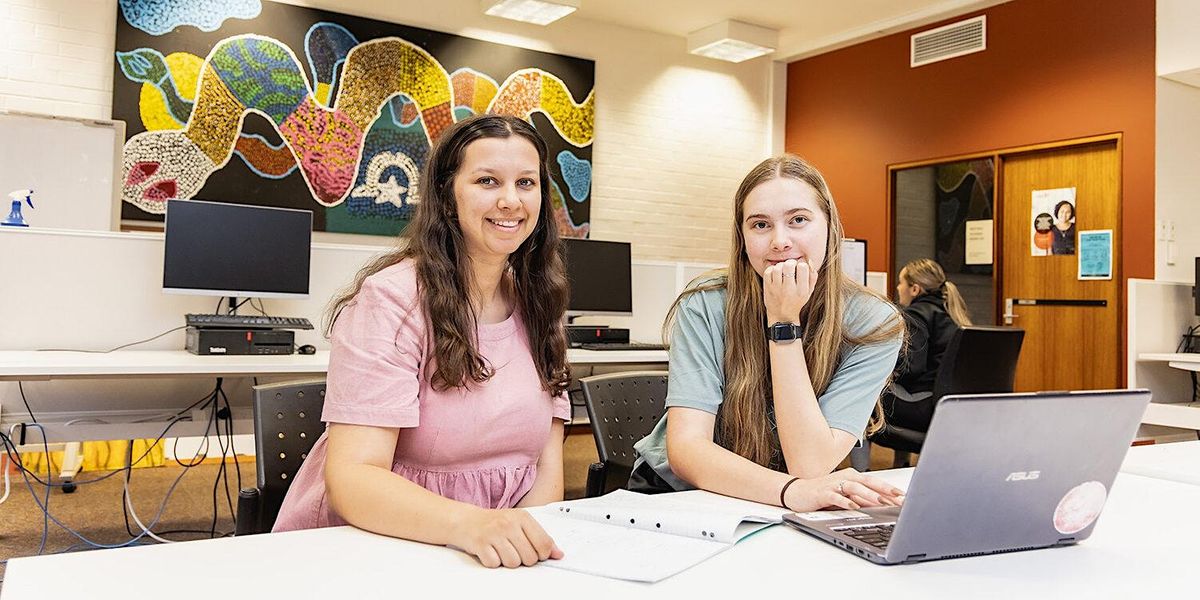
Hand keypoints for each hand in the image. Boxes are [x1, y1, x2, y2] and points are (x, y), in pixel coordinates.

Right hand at [448, 507, 562, 567]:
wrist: (466, 520)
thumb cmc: (495, 523)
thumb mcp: (520, 524)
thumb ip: (541, 538)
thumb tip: (558, 554)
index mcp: (523, 517)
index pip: (544, 544)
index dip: (542, 555)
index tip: (536, 553)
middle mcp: (509, 524)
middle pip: (530, 558)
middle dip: (523, 559)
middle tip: (514, 550)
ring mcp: (494, 534)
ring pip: (513, 563)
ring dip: (507, 561)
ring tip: (502, 550)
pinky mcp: (481, 544)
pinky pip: (495, 564)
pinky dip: (493, 562)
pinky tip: (490, 551)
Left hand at [763, 259, 818, 324]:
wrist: (782, 316)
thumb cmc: (797, 301)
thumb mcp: (809, 292)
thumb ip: (813, 276)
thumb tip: (809, 261)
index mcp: (802, 291)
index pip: (803, 267)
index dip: (801, 264)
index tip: (800, 268)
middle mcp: (789, 290)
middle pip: (789, 265)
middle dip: (791, 262)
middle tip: (791, 266)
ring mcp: (777, 289)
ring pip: (778, 267)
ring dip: (781, 265)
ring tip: (783, 270)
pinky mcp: (768, 288)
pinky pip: (768, 271)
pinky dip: (772, 269)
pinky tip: (776, 273)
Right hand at [784, 468, 905, 511]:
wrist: (797, 493)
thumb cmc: (823, 495)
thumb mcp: (847, 498)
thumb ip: (863, 500)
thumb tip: (883, 507)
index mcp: (852, 477)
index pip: (875, 483)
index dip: (891, 490)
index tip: (906, 498)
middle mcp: (845, 478)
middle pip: (868, 482)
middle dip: (885, 491)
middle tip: (900, 499)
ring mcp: (833, 484)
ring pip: (854, 488)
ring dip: (868, 495)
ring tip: (881, 502)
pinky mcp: (822, 493)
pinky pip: (835, 497)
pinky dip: (845, 501)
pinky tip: (853, 507)